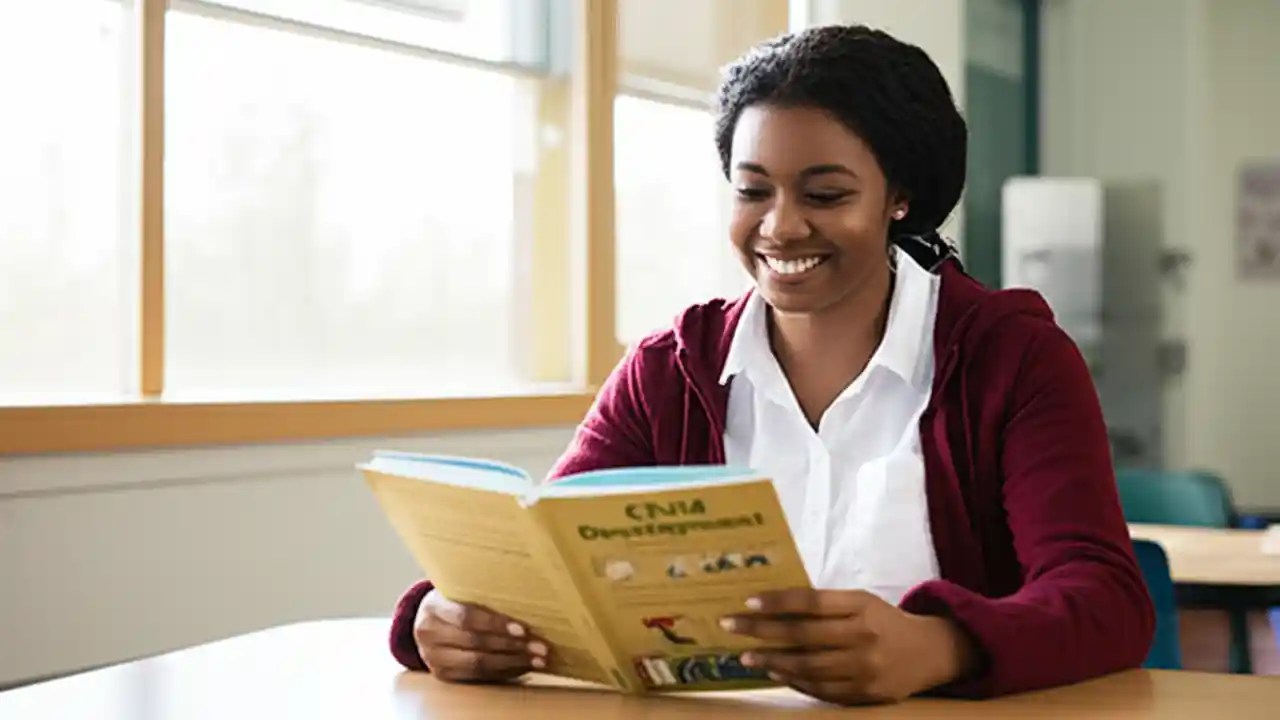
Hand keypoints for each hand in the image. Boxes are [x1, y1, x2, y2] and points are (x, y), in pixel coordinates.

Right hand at [413, 590, 549, 682]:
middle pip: (475, 643)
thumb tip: (527, 598)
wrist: (424, 620)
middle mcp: (429, 634)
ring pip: (478, 664)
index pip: (466, 617)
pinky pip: (477, 677)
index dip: (495, 624)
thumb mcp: (459, 590)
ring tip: (538, 660)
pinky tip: (523, 667)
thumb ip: (483, 593)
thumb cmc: (453, 600)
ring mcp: (433, 658)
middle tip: (540, 647)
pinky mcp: (442, 675)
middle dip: (512, 646)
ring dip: (513, 663)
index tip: (523, 629)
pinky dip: (504, 672)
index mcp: (434, 608)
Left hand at [720, 589, 976, 704]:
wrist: (930, 652)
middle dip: (762, 632)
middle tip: (731, 628)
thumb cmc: (884, 621)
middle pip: (804, 634)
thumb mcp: (861, 602)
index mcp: (861, 605)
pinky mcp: (866, 693)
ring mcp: (866, 667)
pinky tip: (776, 672)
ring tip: (747, 656)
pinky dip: (795, 681)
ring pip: (809, 666)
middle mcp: (864, 635)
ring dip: (773, 661)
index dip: (778, 602)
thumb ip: (825, 605)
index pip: (812, 601)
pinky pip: (822, 689)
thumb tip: (774, 606)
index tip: (748, 602)